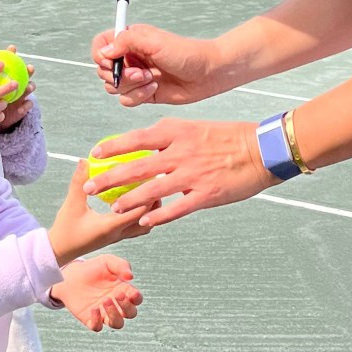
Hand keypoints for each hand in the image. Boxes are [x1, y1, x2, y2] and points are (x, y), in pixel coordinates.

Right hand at [47, 158, 147, 263]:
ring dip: (150, 212)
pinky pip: (136, 228)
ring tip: (150, 193)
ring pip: (144, 227)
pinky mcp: (115, 237)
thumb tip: (84, 161)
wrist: (59, 252)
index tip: (155, 178)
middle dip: (155, 202)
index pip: (138, 211)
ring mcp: (118, 237)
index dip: (149, 195)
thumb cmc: (65, 229)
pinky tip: (136, 204)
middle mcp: (119, 233)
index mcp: (110, 226)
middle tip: (157, 183)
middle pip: (148, 219)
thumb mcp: (71, 204)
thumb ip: (79, 183)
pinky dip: (142, 217)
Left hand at [51, 255, 142, 331]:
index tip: (131, 293)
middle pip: (131, 314)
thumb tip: (130, 277)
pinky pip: (97, 327)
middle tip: (116, 295)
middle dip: (126, 307)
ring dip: (115, 315)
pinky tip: (93, 309)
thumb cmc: (92, 268)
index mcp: (124, 291)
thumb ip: (121, 265)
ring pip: (117, 324)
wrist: (70, 275)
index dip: (136, 298)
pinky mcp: (90, 318)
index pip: (137, 300)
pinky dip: (97, 321)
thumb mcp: (107, 261)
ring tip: (105, 301)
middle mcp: (116, 304)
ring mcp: (104, 313)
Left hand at [86, 117, 270, 229]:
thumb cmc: (231, 137)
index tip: (95, 153)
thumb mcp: (197, 128)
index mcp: (177, 132)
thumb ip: (173, 138)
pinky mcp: (205, 194)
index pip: (136, 139)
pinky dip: (159, 216)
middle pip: (136, 167)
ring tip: (112, 207)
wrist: (262, 150)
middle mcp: (180, 153)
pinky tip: (145, 222)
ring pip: (151, 190)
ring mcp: (192, 175)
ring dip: (128, 200)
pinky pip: (177, 208)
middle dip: (109, 178)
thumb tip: (151, 145)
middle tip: (90, 187)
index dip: (113, 147)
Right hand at [89, 23, 224, 106]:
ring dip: (131, 86)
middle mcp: (130, 58)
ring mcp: (135, 76)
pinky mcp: (142, 92)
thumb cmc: (186, 53)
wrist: (206, 74)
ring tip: (150, 79)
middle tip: (140, 72)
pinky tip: (154, 88)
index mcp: (130, 40)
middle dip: (120, 75)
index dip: (101, 55)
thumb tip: (105, 52)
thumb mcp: (154, 41)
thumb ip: (126, 42)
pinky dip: (138, 96)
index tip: (112, 61)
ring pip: (114, 87)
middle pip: (104, 70)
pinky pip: (126, 100)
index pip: (101, 46)